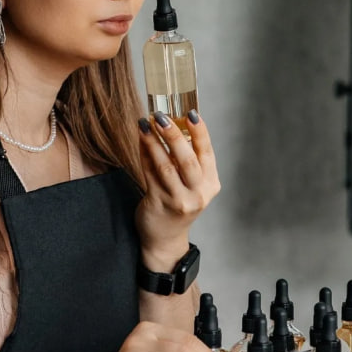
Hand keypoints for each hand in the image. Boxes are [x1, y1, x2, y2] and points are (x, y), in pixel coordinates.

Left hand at [135, 111, 220, 269]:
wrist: (165, 238)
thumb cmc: (179, 202)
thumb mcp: (192, 184)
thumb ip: (189, 160)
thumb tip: (174, 123)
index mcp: (210, 184)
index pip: (207, 153)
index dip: (200, 132)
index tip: (191, 113)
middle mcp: (198, 193)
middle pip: (187, 160)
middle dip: (173, 135)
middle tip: (161, 116)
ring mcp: (178, 200)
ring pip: (165, 166)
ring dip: (154, 142)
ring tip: (145, 124)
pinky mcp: (158, 203)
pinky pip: (150, 174)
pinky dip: (144, 155)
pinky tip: (140, 140)